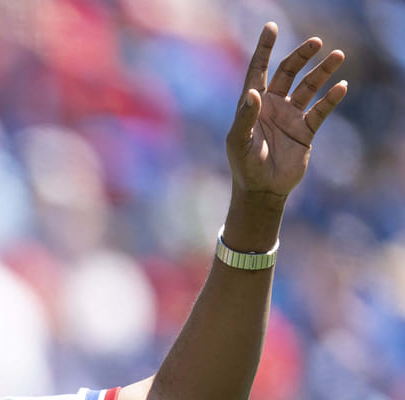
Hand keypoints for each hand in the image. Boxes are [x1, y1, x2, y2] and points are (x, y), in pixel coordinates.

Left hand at [226, 22, 346, 200]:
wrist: (262, 189)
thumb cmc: (245, 166)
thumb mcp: (240, 142)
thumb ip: (245, 117)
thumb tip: (253, 92)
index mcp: (253, 104)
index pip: (259, 70)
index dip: (264, 49)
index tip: (271, 27)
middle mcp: (273, 105)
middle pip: (288, 72)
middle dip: (301, 56)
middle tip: (316, 42)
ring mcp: (290, 116)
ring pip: (308, 87)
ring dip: (322, 72)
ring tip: (338, 56)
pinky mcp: (305, 130)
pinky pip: (321, 110)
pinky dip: (331, 98)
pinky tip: (341, 86)